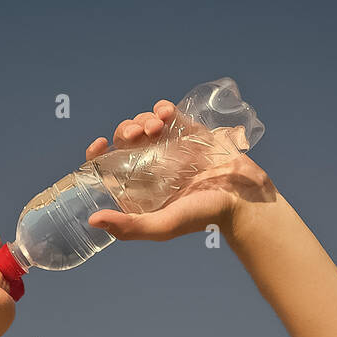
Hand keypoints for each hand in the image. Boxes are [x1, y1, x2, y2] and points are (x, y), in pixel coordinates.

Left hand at [83, 99, 276, 242]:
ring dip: (143, 118)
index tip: (99, 143)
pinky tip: (164, 114)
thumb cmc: (204, 216)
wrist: (244, 197)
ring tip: (153, 127)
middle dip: (125, 131)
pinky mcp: (189, 133)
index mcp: (139, 188)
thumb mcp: (163, 226)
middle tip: (137, 134)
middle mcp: (151, 168)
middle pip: (125, 140)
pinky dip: (162, 109)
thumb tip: (92, 220)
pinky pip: (168, 113)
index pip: (107, 167)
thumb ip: (130, 227)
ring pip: (143, 123)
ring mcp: (170, 148)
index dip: (97, 154)